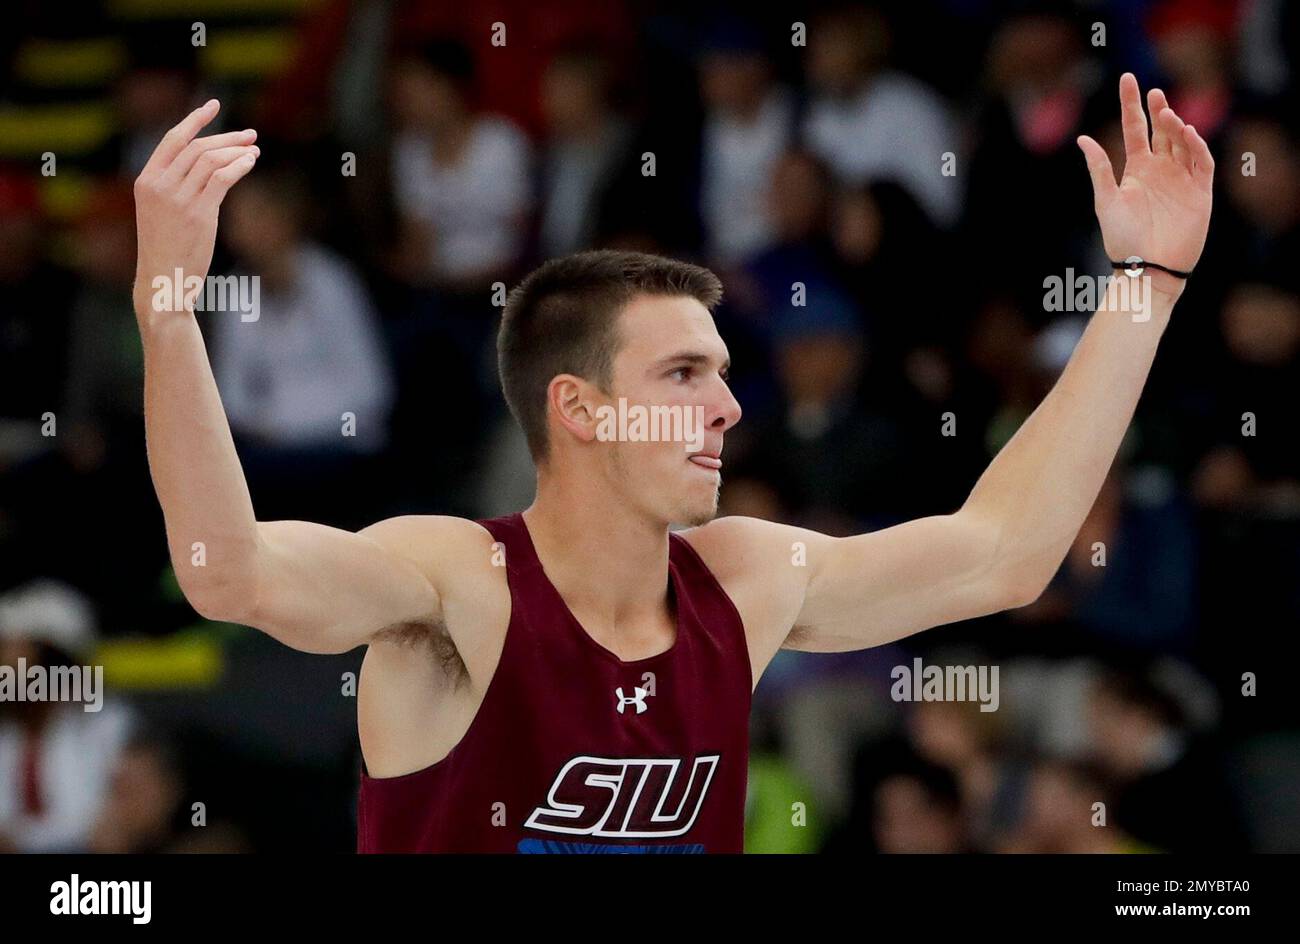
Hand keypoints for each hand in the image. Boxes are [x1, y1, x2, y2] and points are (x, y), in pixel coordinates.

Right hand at [132, 100, 258, 318]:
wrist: (163, 280)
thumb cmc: (166, 249)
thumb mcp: (162, 212)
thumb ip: (179, 186)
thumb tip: (213, 167)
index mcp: (146, 181)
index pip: (172, 140)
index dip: (194, 120)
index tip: (214, 105)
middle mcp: (159, 185)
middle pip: (197, 147)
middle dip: (226, 137)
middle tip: (250, 135)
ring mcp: (178, 198)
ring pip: (211, 160)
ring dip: (237, 152)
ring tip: (254, 151)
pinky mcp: (199, 213)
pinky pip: (222, 179)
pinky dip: (239, 166)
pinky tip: (250, 163)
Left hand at [1076, 73, 1212, 289]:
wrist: (1146, 268)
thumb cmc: (1122, 239)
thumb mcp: (1106, 200)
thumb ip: (1099, 169)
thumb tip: (1082, 139)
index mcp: (1136, 168)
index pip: (1136, 128)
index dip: (1132, 104)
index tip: (1127, 79)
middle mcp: (1160, 169)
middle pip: (1162, 131)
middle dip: (1159, 110)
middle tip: (1154, 93)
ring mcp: (1181, 179)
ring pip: (1182, 142)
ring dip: (1176, 126)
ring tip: (1166, 114)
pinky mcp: (1200, 192)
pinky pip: (1201, 162)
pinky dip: (1196, 147)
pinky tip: (1187, 134)